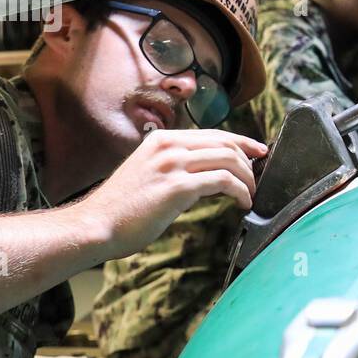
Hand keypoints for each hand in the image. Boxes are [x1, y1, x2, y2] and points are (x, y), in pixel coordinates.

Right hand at [76, 128, 266, 259]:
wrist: (97, 224)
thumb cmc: (122, 208)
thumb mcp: (148, 173)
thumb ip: (174, 166)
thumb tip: (206, 174)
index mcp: (162, 139)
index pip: (213, 133)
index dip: (241, 141)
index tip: (258, 150)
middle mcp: (169, 145)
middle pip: (225, 142)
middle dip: (249, 158)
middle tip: (260, 174)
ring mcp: (173, 163)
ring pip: (228, 159)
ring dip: (247, 178)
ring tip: (249, 194)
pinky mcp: (178, 186)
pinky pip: (223, 180)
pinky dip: (239, 191)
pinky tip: (242, 202)